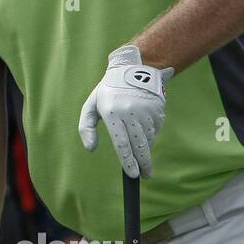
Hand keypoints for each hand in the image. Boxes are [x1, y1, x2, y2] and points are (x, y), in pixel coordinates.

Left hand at [78, 44, 173, 178]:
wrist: (133, 69)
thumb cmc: (108, 92)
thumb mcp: (91, 105)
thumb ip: (85, 127)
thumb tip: (90, 148)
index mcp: (112, 113)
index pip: (121, 143)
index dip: (128, 161)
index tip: (133, 174)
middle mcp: (130, 112)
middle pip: (139, 145)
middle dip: (143, 164)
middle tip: (145, 175)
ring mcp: (146, 110)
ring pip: (149, 139)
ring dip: (146, 151)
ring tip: (143, 158)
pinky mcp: (157, 109)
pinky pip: (155, 130)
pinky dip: (151, 137)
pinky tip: (145, 136)